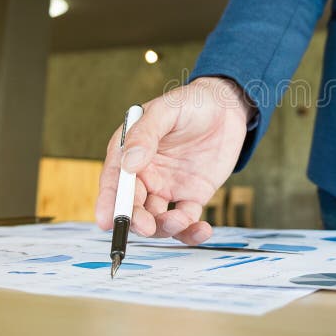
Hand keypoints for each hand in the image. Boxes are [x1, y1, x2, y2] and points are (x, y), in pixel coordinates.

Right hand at [95, 77, 253, 243]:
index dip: (108, 203)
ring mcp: (168, 188)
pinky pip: (187, 221)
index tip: (108, 221)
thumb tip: (129, 164)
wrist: (226, 107)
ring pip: (157, 219)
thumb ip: (146, 135)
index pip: (114, 181)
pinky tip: (202, 230)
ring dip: (164, 227)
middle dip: (136, 220)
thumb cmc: (190, 103)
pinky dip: (191, 232)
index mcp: (129, 153)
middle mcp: (145, 175)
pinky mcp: (191, 196)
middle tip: (146, 226)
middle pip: (133, 207)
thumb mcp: (166, 111)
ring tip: (180, 219)